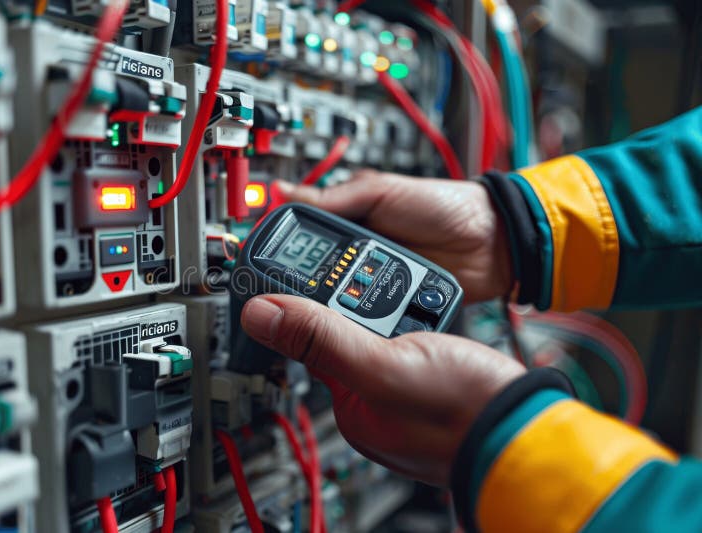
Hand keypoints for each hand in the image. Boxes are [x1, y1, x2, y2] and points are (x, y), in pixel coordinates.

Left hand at [240, 294, 524, 484]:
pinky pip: (415, 337)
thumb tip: (259, 315)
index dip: (310, 303)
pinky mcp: (434, 377)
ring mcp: (405, 389)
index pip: (312, 343)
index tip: (310, 269)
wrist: (527, 424)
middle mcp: (372, 398)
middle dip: (365, 305)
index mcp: (350, 401)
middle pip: (349, 331)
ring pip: (385, 329)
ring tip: (418, 302)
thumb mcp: (382, 364)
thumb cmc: (461, 409)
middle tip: (387, 290)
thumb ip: (320, 337)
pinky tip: (435, 315)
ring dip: (399, 307)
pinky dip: (423, 319)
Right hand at [276, 170, 511, 302]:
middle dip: (304, 286)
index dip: (284, 253)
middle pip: (315, 276)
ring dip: (329, 306)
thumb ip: (335, 198)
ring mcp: (372, 281)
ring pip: (336, 301)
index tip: (264, 266)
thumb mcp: (382, 192)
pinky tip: (346, 326)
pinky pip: (365, 317)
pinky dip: (356, 322)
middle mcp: (356, 254)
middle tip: (289, 296)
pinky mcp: (391, 306)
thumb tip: (283, 191)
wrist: (492, 241)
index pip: (304, 239)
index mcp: (348, 221)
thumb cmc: (442, 206)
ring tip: (317, 311)